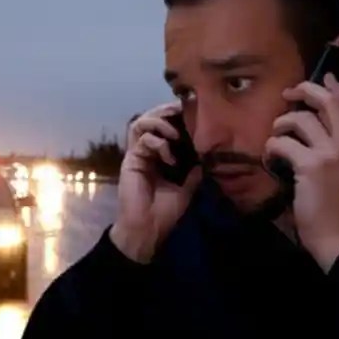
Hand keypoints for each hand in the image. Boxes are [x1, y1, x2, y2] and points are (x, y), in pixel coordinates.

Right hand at [112, 102, 202, 262]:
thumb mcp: (187, 189)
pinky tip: (168, 155)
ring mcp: (137, 154)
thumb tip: (208, 158)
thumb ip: (194, 172)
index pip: (166, 127)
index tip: (192, 113)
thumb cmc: (165, 212)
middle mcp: (147, 152)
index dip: (175, 117)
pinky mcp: (131, 160)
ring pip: (141, 123)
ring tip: (174, 133)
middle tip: (181, 110)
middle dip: (165, 111)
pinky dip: (157, 142)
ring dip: (159, 122)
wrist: (148, 228)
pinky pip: (141, 139)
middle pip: (150, 118)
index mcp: (159, 157)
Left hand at [265, 73, 338, 271]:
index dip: (336, 88)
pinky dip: (272, 146)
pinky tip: (269, 158)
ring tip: (276, 134)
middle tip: (289, 93)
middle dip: (307, 90)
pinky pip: (284, 143)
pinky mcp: (311, 166)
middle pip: (330, 101)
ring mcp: (333, 154)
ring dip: (283, 122)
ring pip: (303, 118)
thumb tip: (324, 135)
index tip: (323, 80)